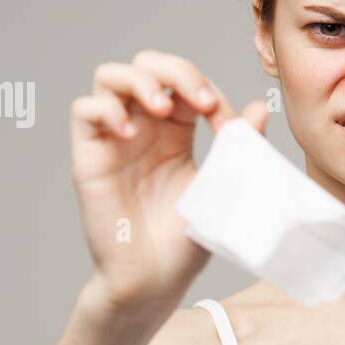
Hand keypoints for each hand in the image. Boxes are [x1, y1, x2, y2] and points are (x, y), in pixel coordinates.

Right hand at [69, 48, 268, 310]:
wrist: (155, 280)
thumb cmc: (186, 241)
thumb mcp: (222, 188)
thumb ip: (239, 148)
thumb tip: (260, 107)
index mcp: (176, 131)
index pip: (185, 82)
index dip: (208, 89)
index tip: (230, 125)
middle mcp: (142, 127)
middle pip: (147, 64)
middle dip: (176, 70)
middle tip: (200, 101)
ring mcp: (114, 139)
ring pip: (111, 76)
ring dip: (140, 80)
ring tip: (163, 107)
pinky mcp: (90, 157)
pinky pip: (84, 110)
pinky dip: (106, 109)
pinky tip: (129, 132)